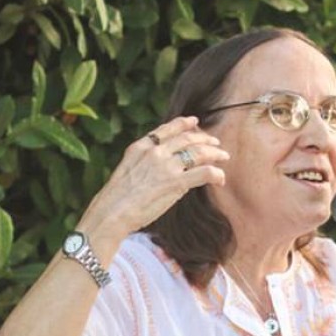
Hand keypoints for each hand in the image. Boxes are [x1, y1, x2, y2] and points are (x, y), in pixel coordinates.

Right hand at [78, 115, 227, 243]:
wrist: (112, 212)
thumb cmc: (115, 200)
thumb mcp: (126, 171)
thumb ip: (143, 164)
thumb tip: (158, 169)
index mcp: (140, 147)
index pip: (167, 129)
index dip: (184, 124)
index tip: (195, 122)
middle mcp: (155, 152)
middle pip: (187, 139)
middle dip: (205, 139)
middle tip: (215, 144)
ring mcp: (166, 166)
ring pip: (199, 153)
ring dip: (214, 154)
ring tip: (223, 158)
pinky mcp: (176, 183)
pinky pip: (204, 172)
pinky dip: (216, 173)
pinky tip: (220, 178)